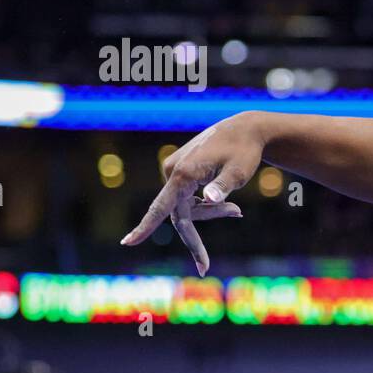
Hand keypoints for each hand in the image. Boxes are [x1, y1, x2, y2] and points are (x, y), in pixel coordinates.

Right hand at [119, 112, 264, 275]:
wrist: (244, 129)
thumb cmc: (244, 151)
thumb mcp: (240, 171)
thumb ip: (224, 185)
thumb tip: (211, 198)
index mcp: (183, 173)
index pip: (161, 208)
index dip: (144, 227)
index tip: (127, 243)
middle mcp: (172, 172)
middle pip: (180, 215)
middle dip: (202, 227)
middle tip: (223, 238)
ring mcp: (174, 171)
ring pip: (185, 208)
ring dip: (209, 213)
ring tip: (238, 210)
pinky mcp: (179, 172)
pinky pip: (187, 199)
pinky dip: (205, 204)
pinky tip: (226, 200)